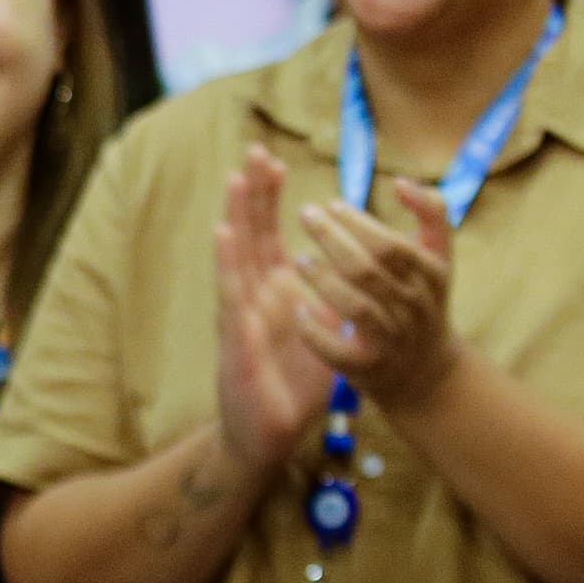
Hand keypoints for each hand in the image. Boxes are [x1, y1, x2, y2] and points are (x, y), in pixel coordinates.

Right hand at [210, 149, 335, 471]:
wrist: (268, 432)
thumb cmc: (294, 386)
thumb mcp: (327, 334)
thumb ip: (337, 301)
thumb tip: (360, 270)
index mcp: (275, 290)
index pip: (269, 233)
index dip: (269, 198)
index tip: (274, 162)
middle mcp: (254, 294)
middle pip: (250, 232)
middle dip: (252, 192)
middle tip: (255, 150)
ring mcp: (242, 312)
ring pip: (236, 254)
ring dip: (236, 214)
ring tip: (235, 178)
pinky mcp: (237, 335)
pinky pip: (231, 292)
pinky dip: (226, 260)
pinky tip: (223, 232)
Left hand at [292, 178, 460, 414]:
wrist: (427, 372)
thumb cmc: (424, 300)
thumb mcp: (438, 259)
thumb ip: (432, 215)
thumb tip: (403, 181)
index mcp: (432, 277)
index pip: (393, 246)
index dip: (361, 223)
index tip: (331, 204)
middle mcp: (414, 309)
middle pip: (369, 271)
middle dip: (333, 240)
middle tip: (305, 214)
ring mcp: (391, 340)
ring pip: (354, 307)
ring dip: (323, 281)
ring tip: (299, 260)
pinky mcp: (368, 368)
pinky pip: (337, 350)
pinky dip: (316, 331)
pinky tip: (297, 311)